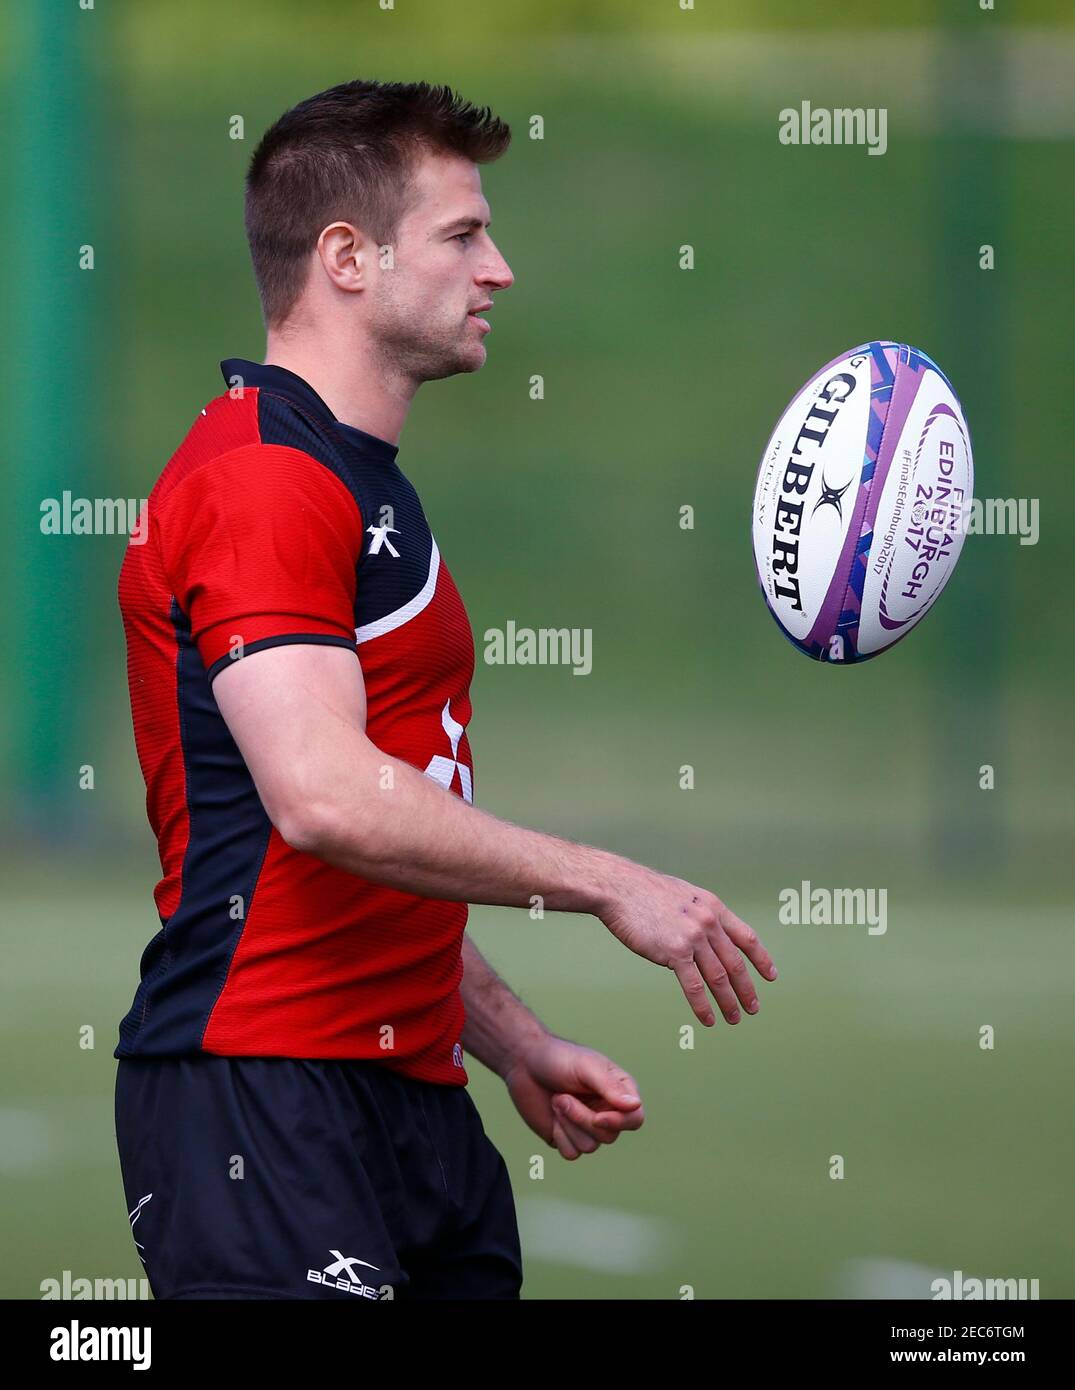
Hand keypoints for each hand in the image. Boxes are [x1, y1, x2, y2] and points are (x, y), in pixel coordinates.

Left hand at [503, 1033, 643, 1160]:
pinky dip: (560, 1135)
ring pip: (590, 1146)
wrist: (523, 1063)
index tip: (598, 1117)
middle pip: (609, 1135)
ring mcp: (587, 1127)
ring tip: (557, 1100)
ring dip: (568, 1124)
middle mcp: (607, 1111)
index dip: (619, 1123)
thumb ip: (610, 1087)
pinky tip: (552, 1116)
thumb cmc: (558, 1058)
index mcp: (618, 1091)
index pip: (634, 1118)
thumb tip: (635, 1105)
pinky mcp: (567, 1138)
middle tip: (562, 1096)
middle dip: (582, 1118)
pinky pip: (572, 1153)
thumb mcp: (586, 1067)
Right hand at [599, 866, 776, 1026]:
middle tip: (753, 1008)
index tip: (770, 976)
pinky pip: (694, 986)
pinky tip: (709, 1019)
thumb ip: (698, 914)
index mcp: (713, 907)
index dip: (761, 959)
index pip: (746, 937)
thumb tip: (704, 936)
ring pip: (719, 977)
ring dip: (728, 1001)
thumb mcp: (683, 895)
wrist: (620, 888)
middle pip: (736, 962)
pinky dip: (703, 1006)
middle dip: (746, 989)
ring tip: (734, 1018)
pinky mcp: (674, 952)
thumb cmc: (644, 891)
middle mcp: (708, 922)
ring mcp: (693, 938)